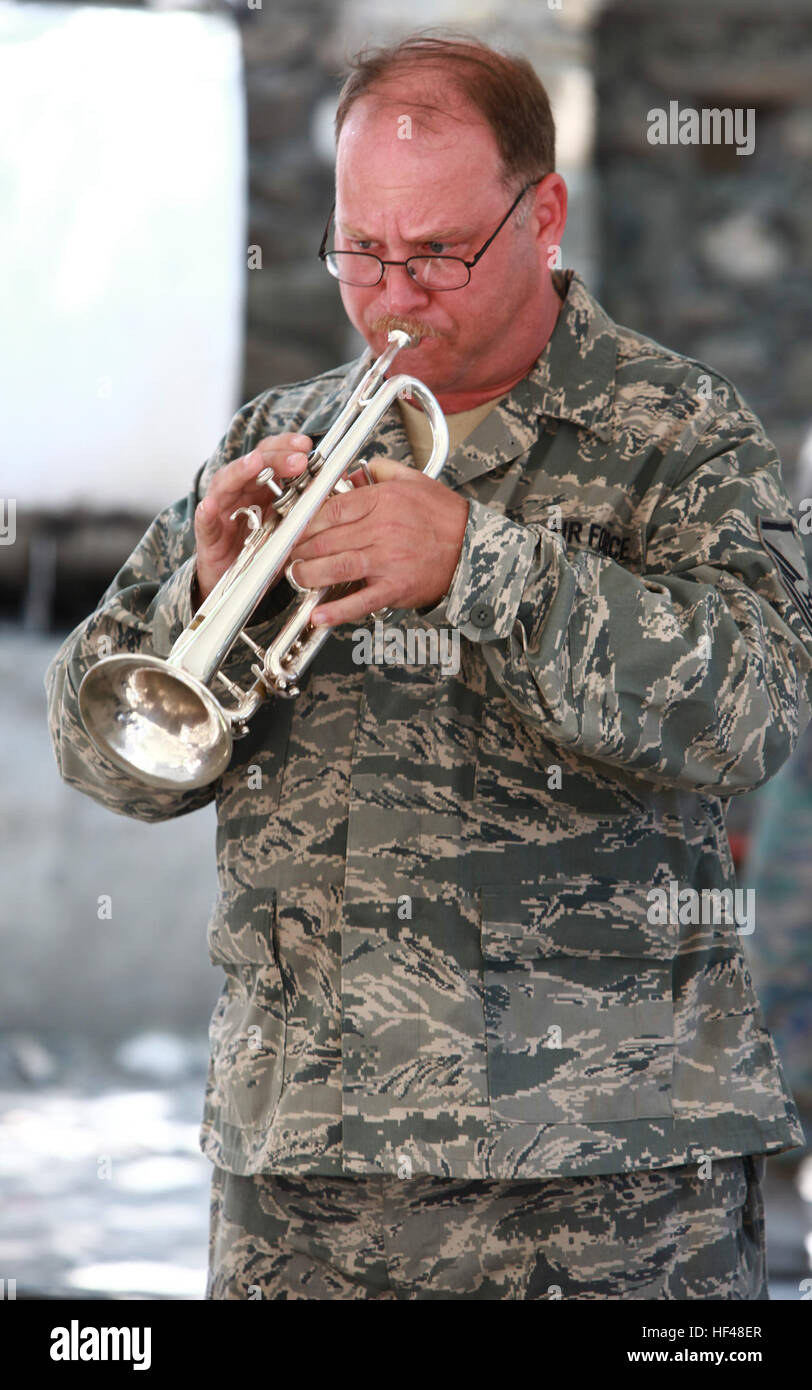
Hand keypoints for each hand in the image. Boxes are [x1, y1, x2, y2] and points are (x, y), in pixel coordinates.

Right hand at [193, 434, 310, 604]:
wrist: (234, 582)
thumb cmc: (261, 548)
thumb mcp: (289, 526)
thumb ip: (307, 507)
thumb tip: (338, 486)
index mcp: (259, 486)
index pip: (270, 456)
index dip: (286, 447)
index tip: (306, 445)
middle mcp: (239, 491)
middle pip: (253, 464)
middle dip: (275, 458)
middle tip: (299, 459)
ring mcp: (222, 511)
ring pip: (226, 483)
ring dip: (241, 471)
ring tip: (255, 462)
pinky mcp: (209, 536)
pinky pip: (205, 523)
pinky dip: (206, 514)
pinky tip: (210, 506)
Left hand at [286, 459, 468, 625]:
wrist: (472, 547)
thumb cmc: (442, 515)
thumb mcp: (411, 479)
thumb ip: (378, 471)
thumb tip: (349, 474)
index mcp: (382, 501)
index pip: (329, 509)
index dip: (303, 521)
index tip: (290, 527)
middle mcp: (382, 530)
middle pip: (326, 539)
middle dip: (298, 549)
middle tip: (287, 554)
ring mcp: (388, 560)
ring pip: (335, 568)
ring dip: (308, 575)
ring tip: (297, 577)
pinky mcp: (396, 587)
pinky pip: (361, 600)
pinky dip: (337, 610)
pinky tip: (318, 616)